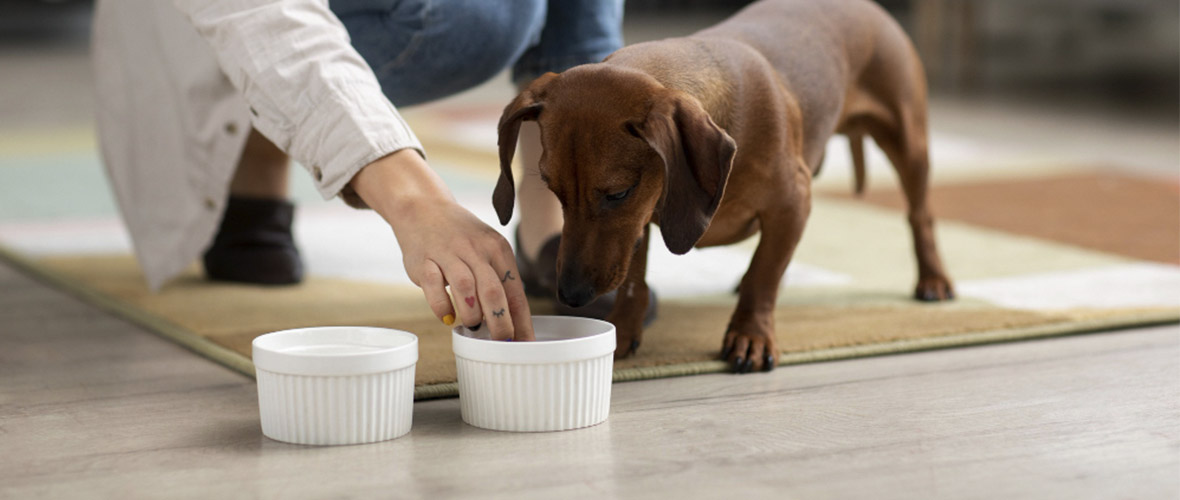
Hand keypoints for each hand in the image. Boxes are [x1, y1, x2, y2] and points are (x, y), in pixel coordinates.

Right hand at [350, 149, 534, 340]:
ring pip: (466, 289)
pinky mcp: (424, 261)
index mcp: (497, 249)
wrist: (423, 208)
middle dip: (500, 323)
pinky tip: (448, 318)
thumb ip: (499, 281)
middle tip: (501, 342)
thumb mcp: (487, 250)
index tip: (525, 343)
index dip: (521, 320)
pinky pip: (434, 287)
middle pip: (494, 292)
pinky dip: (442, 307)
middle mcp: (475, 250)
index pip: (515, 290)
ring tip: (474, 326)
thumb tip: (513, 323)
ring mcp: (448, 253)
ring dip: (472, 314)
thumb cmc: (461, 238)